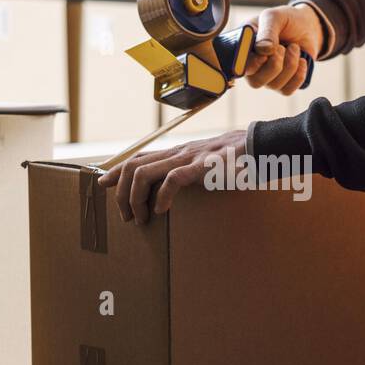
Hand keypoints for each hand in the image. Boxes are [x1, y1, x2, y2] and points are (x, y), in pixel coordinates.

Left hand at [97, 130, 247, 223]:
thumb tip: (179, 189)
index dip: (117, 170)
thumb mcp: (208, 164)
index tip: (103, 183)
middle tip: (126, 217)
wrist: (261, 146)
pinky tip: (161, 211)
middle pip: (134, 166)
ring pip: (145, 172)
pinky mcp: (201, 167)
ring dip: (136, 198)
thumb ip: (192, 172)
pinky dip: (161, 197)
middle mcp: (178, 152)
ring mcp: (188, 158)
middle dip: (121, 193)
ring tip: (141, 218)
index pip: (139, 157)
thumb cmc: (238, 160)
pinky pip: (172, 179)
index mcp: (178, 153)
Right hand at [242, 4, 323, 95]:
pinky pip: (287, 90)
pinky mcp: (283, 84)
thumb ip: (267, 31)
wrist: (307, 26)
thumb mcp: (274, 17)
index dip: (252, 64)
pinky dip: (298, 75)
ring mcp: (267, 77)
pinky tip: (301, 60)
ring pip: (274, 85)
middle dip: (274, 65)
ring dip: (289, 64)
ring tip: (294, 47)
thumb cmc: (286, 20)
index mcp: (243, 48)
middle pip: (255, 82)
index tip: (265, 54)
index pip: (239, 66)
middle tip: (282, 47)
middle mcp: (252, 66)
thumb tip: (263, 50)